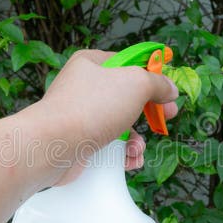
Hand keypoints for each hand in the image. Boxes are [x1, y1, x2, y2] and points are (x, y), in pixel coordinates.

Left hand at [37, 49, 178, 183]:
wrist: (53, 145)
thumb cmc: (91, 107)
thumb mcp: (136, 84)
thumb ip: (157, 83)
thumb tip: (170, 89)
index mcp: (92, 63)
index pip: (128, 62)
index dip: (152, 75)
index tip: (168, 90)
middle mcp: (84, 87)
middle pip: (127, 96)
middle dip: (149, 110)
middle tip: (167, 118)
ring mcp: (80, 115)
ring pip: (119, 124)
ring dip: (136, 138)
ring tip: (138, 148)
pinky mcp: (79, 141)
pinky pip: (108, 145)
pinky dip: (122, 153)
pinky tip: (129, 160)